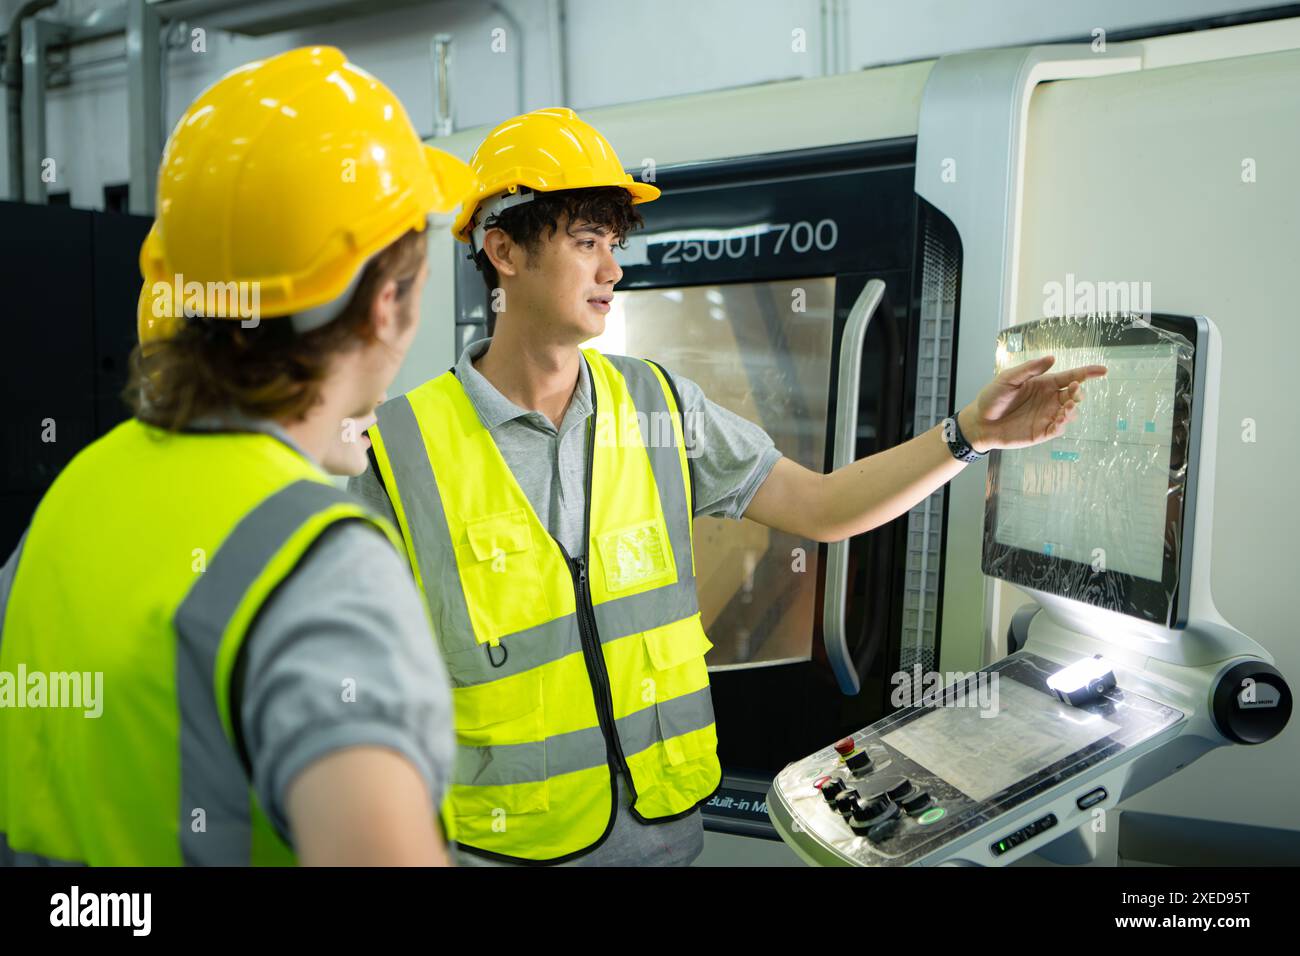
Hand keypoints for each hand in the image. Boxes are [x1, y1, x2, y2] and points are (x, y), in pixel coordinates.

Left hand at [959, 355, 1106, 452]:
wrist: (980, 422)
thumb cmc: (992, 398)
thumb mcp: (1008, 379)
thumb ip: (1029, 369)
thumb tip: (1051, 358)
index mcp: (1044, 383)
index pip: (1071, 376)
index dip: (1087, 373)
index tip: (1103, 370)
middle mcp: (1049, 399)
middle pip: (1074, 394)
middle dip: (1078, 392)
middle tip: (1073, 390)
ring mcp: (1047, 416)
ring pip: (1071, 413)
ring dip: (1073, 409)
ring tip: (1066, 406)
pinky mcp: (1042, 432)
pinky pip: (1059, 429)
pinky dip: (1063, 424)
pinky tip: (1059, 419)